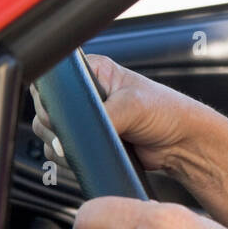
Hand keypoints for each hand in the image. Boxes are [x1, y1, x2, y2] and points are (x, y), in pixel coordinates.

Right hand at [30, 54, 209, 175]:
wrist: (181, 144)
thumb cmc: (166, 113)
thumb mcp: (132, 107)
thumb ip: (101, 118)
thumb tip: (67, 139)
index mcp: (94, 72)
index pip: (56, 80)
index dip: (53, 98)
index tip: (63, 112)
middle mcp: (86, 95)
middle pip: (46, 109)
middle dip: (55, 124)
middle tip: (76, 131)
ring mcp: (86, 119)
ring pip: (49, 132)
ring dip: (60, 142)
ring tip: (88, 142)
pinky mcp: (88, 141)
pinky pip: (62, 150)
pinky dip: (67, 156)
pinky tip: (86, 154)